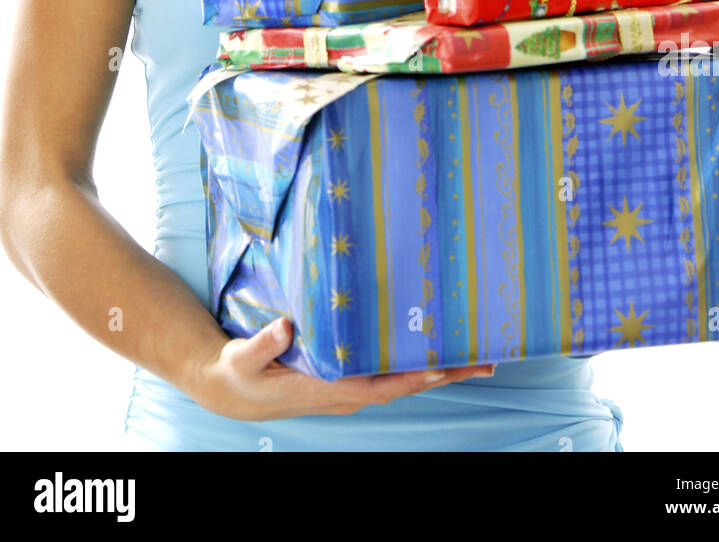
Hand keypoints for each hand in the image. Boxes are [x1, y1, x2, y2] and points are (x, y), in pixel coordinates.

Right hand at [192, 316, 496, 420]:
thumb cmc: (240, 374)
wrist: (232, 390)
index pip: (380, 385)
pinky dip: (415, 359)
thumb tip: (286, 327)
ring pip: (402, 377)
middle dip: (446, 372)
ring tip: (476, 350)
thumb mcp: (244, 359)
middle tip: (487, 359)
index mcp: (329, 389)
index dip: (412, 377)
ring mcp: (351, 385)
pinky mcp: (348, 375)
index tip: (443, 365)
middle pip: (405, 383)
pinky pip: (389, 369)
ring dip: (439, 366)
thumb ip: (264, 344)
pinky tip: (433, 343)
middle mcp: (348, 391)